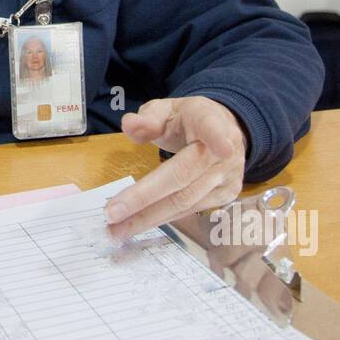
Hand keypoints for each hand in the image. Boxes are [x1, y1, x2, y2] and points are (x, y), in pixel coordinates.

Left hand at [105, 96, 247, 239]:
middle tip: (111, 215)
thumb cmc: (188, 120)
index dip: (218, 137)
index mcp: (210, 120)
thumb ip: (148, 117)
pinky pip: (189, 211)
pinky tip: (139, 225)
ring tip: (117, 229)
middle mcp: (226, 152)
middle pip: (184, 177)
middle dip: (145, 198)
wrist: (222, 132)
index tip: (223, 147)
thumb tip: (130, 125)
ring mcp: (228, 177)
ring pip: (186, 201)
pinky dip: (161, 219)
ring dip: (149, 218)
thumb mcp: (167, 110)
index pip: (214, 127)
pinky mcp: (225, 196)